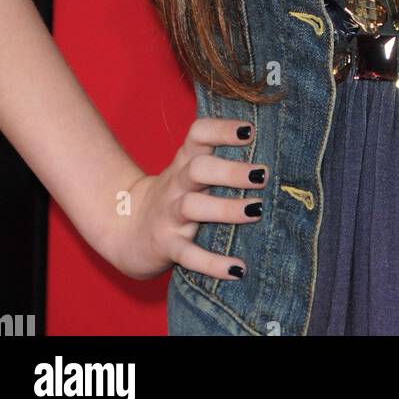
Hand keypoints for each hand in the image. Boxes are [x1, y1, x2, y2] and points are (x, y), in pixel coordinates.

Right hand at [99, 119, 266, 281]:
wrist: (125, 229)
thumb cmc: (174, 195)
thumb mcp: (189, 170)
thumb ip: (219, 158)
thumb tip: (274, 150)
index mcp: (184, 162)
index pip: (198, 134)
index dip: (221, 129)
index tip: (249, 130)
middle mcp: (176, 185)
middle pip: (198, 169)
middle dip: (230, 171)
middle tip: (263, 175)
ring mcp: (169, 215)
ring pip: (193, 207)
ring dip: (226, 209)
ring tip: (257, 210)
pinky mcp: (167, 246)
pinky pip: (189, 255)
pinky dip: (213, 264)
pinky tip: (238, 269)